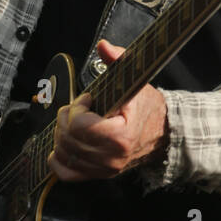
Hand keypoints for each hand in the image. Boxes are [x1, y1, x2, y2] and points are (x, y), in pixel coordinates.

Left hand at [49, 39, 168, 181]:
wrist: (161, 132)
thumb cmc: (146, 108)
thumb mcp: (135, 81)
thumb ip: (119, 60)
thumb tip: (103, 46)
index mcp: (121, 136)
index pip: (80, 126)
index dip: (77, 108)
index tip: (88, 100)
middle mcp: (112, 157)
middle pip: (68, 138)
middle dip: (67, 118)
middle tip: (79, 108)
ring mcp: (104, 169)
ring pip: (64, 153)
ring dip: (62, 134)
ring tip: (75, 122)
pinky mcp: (98, 175)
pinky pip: (66, 172)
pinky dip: (59, 158)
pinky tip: (67, 143)